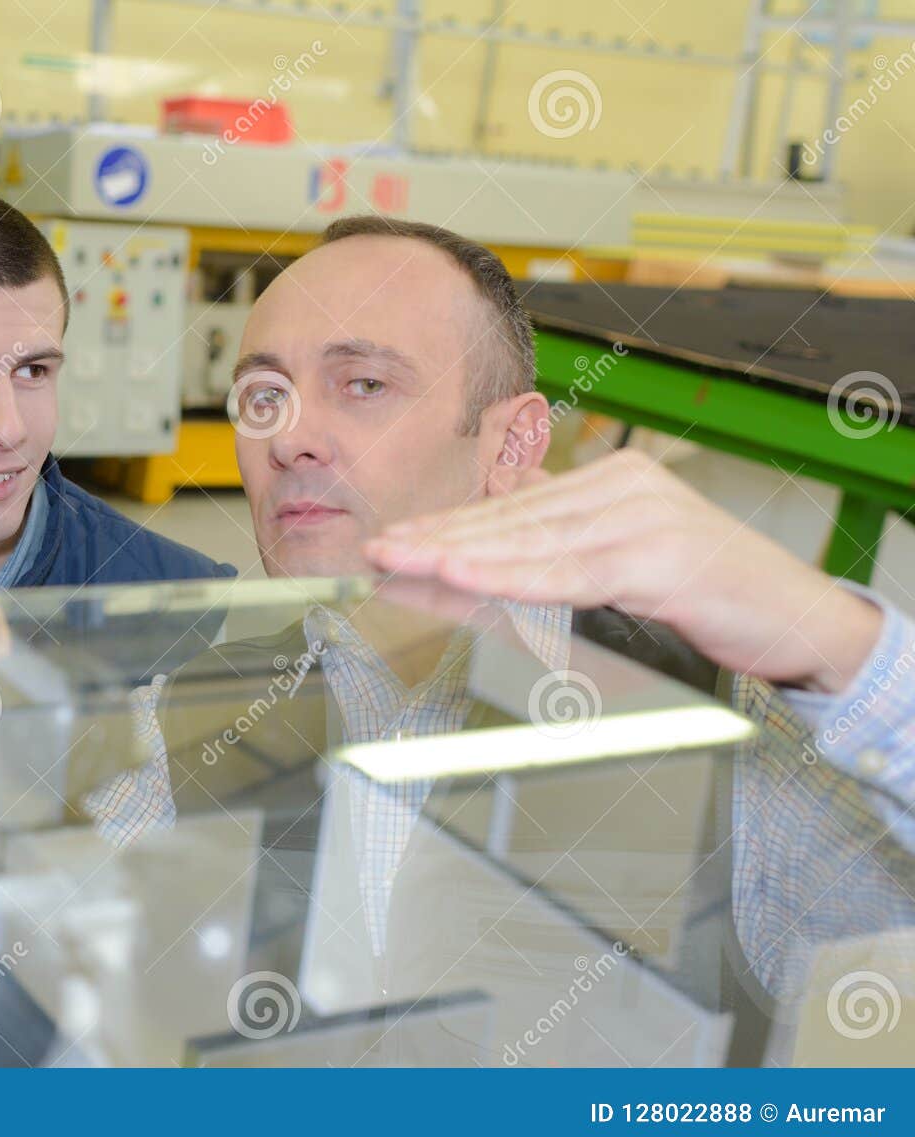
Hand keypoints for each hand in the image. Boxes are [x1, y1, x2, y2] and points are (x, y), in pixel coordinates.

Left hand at [364, 449, 882, 694]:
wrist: (800, 618)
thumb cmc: (710, 596)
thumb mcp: (623, 565)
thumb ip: (562, 551)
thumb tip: (490, 549)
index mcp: (609, 480)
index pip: (510, 509)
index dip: (447, 527)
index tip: (394, 541)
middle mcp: (621, 486)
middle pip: (508, 520)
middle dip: (435, 538)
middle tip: (375, 551)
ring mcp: (641, 517)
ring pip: (528, 542)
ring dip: (456, 555)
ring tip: (400, 562)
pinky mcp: (657, 556)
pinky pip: (565, 572)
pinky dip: (509, 577)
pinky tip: (462, 577)